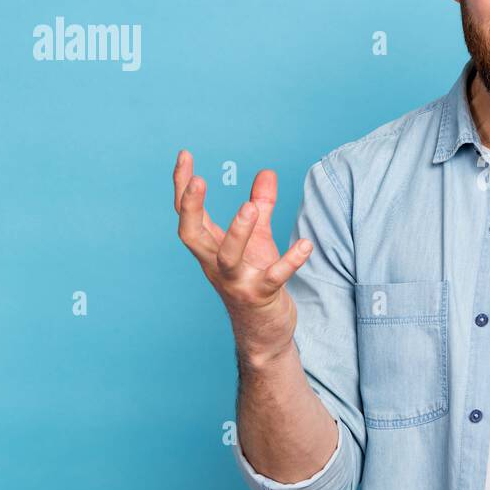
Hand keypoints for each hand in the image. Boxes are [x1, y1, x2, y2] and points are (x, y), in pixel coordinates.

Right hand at [172, 149, 312, 363]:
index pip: (188, 214)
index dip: (183, 186)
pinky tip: (306, 245)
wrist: (264, 334)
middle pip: (191, 235)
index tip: (185, 154)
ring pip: (227, 257)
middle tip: (198, 180)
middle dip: (191, 208)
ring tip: (250, 207)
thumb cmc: (256, 281)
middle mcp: (216, 265)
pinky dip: (290, 262)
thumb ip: (262, 205)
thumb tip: (266, 172)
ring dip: (237, 232)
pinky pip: (274, 278)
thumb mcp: (259, 241)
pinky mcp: (261, 297)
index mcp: (211, 248)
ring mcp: (236, 282)